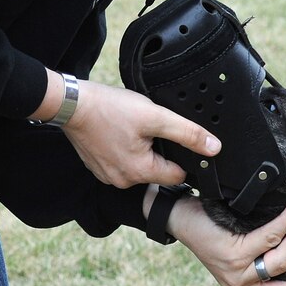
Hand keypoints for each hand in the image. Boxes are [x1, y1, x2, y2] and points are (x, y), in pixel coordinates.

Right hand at [62, 81, 219, 188]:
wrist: (72, 104)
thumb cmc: (110, 109)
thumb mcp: (155, 116)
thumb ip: (187, 133)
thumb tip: (213, 148)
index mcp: (140, 172)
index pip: (178, 175)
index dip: (182, 155)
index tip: (174, 137)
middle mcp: (123, 181)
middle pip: (158, 170)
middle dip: (159, 150)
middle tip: (149, 128)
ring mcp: (108, 176)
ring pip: (140, 166)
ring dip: (142, 149)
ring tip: (132, 129)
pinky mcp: (98, 167)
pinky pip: (121, 162)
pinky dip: (124, 149)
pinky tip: (119, 132)